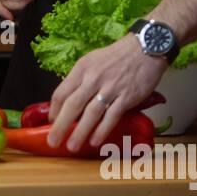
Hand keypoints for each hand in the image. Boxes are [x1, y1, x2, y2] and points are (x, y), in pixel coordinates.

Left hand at [46, 34, 166, 152]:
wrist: (145, 49)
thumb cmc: (117, 56)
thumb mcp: (92, 61)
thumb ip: (80, 79)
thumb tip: (68, 100)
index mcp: (82, 69)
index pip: (61, 92)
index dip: (54, 110)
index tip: (52, 122)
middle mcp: (93, 78)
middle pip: (72, 105)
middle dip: (61, 126)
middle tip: (53, 141)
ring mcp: (110, 88)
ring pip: (91, 113)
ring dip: (80, 132)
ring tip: (72, 146)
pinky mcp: (127, 97)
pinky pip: (111, 116)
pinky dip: (102, 130)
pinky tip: (94, 140)